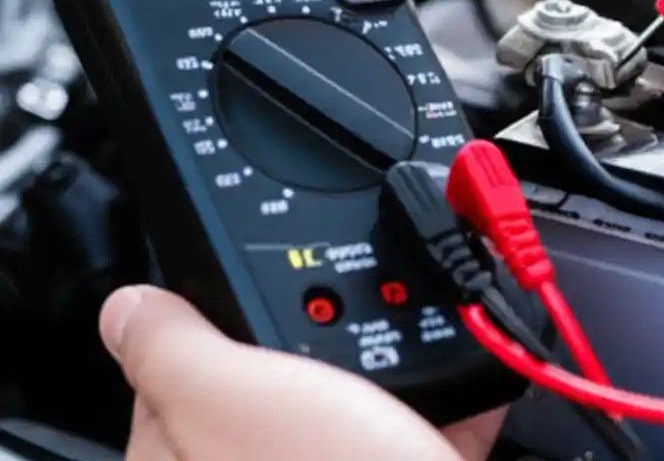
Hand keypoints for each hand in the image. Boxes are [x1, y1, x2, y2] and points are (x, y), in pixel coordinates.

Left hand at [99, 285, 505, 460]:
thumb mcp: (233, 395)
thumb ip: (173, 346)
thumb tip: (127, 307)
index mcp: (184, 456)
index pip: (177, 370)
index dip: (219, 320)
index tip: (263, 289)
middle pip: (276, 384)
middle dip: (322, 344)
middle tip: (353, 315)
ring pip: (355, 407)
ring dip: (394, 370)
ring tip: (422, 336)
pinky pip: (417, 431)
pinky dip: (448, 405)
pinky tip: (466, 377)